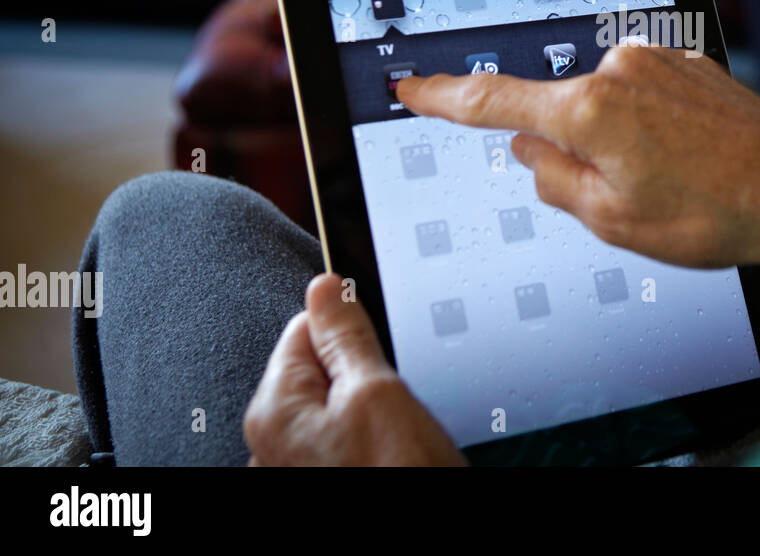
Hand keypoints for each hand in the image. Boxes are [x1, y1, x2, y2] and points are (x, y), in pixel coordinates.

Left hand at [244, 273, 465, 465]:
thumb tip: (325, 287)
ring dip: (377, 413)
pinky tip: (400, 458)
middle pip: (325, 373)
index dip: (352, 328)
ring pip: (344, 411)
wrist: (429, 548)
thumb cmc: (397, 482)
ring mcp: (301, 473)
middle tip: (398, 402)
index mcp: (274, 412)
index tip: (384, 343)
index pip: (305, 330)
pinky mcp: (331, 483)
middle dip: (367, 376)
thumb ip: (347, 338)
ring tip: (403, 438)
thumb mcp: (377, 395)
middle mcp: (274, 447)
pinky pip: (352, 444)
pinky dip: (379, 443)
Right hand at [397, 45, 759, 269]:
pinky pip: (642, 93)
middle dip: (574, 151)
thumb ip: (553, 179)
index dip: (444, 97)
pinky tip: (691, 158)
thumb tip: (529, 148)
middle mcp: (618, 68)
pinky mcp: (685, 58)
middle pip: (559, 111)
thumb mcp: (612, 221)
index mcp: (590, 110)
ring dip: (618, 138)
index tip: (413, 87)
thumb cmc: (711, 215)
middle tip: (632, 195)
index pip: (494, 101)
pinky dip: (650, 125)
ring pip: (603, 105)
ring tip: (676, 179)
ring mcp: (656, 57)